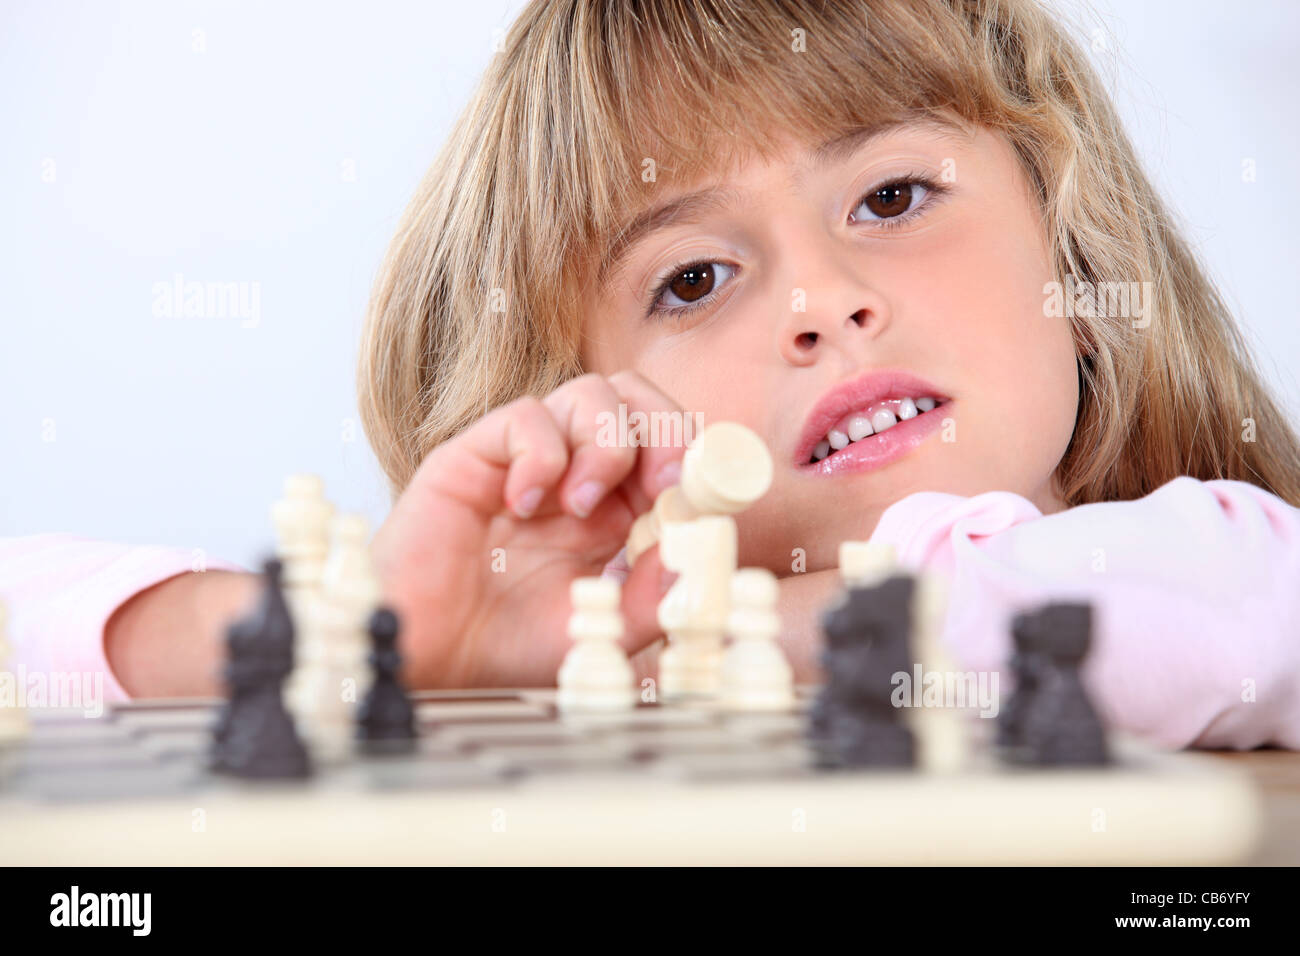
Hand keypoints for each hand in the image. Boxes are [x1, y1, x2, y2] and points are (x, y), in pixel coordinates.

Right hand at [372, 371, 686, 687]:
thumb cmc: (509, 648)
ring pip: (592, 393)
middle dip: (665, 431)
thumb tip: (702, 557)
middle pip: (639, 400)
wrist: (428, 659)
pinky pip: (527, 417)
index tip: (697, 495)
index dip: (696, 457)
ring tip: (579, 506)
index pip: (672, 446)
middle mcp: (580, 474)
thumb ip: (653, 596)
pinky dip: (539, 454)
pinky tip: (522, 504)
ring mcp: (530, 460)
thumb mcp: (602, 631)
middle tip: (660, 487)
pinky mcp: (479, 455)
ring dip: (605, 443)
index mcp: (619, 511)